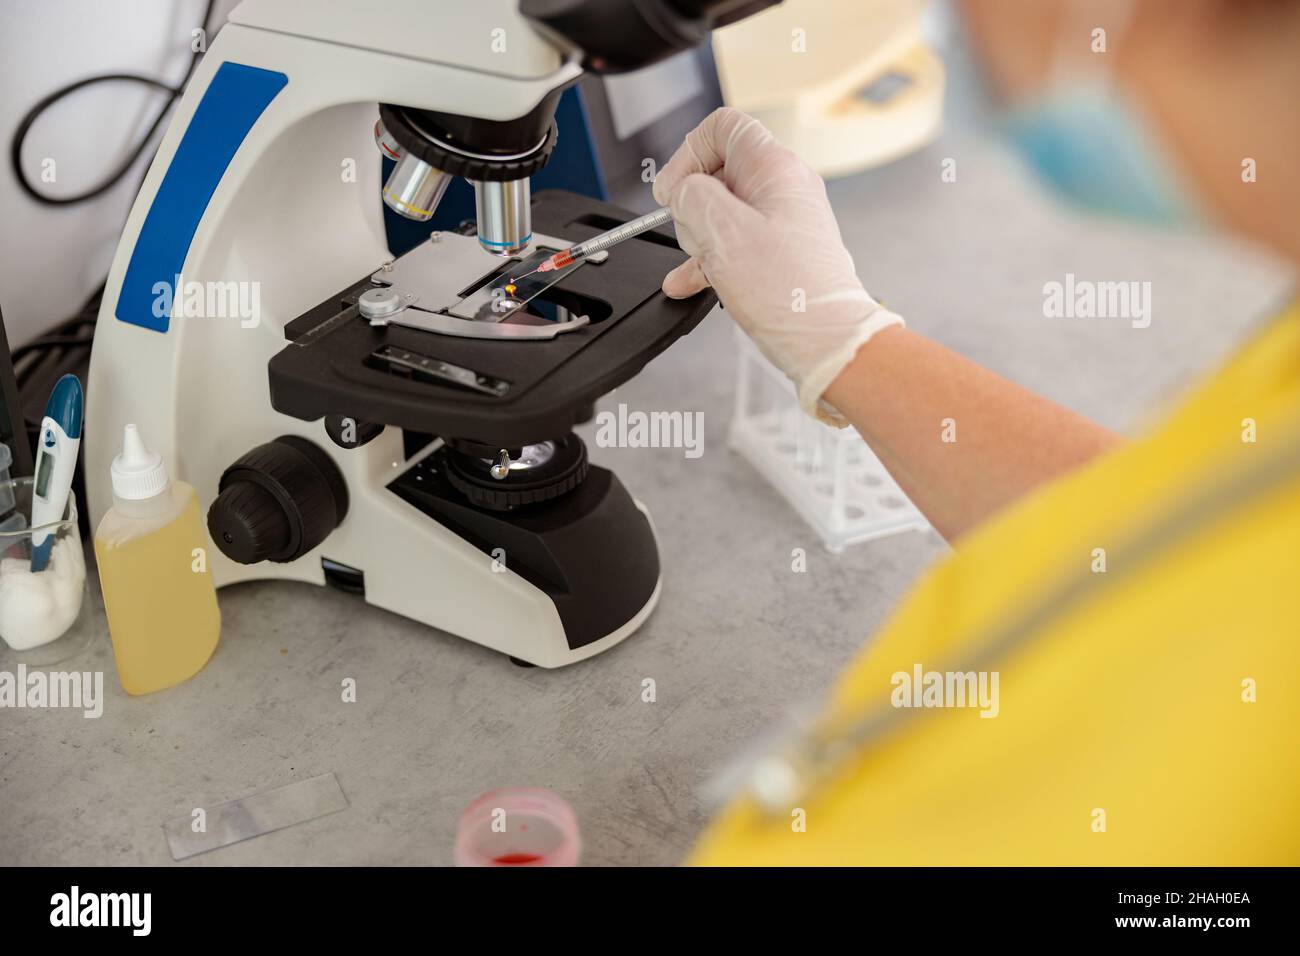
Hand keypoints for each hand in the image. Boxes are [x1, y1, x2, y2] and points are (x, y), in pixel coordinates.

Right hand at [653, 108, 902, 422]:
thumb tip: (683, 192)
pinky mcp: (781, 254)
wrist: (829, 343)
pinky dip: (711, 259)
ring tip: (698, 266)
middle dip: (692, 205)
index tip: (672, 191)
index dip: (687, 154)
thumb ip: (692, 197)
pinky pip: (735, 243)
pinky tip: (690, 283)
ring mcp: (784, 221)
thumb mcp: (723, 233)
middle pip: (719, 172)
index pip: (722, 128)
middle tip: (692, 234)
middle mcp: (783, 188)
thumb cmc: (791, 293)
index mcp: (774, 168)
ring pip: (723, 212)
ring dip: (698, 238)